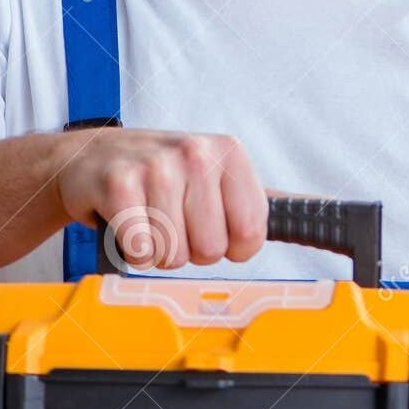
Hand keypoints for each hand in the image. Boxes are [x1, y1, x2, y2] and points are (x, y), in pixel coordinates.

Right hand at [55, 126, 272, 270]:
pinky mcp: (119, 184)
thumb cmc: (156, 174)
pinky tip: (123, 219)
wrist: (87, 159)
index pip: (251, 234)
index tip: (207, 223)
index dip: (228, 245)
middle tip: (168, 218)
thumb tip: (320, 211)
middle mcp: (195, 153)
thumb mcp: (213, 177)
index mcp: (228, 153)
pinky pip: (140, 251)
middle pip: (211, 250)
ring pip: (173, 254)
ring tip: (145, 216)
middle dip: (187, 247)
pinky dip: (129, 250)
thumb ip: (258, 200)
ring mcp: (156, 166)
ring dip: (156, 248)